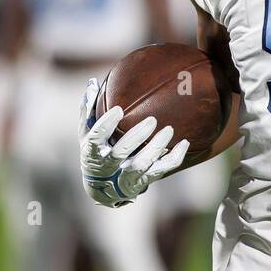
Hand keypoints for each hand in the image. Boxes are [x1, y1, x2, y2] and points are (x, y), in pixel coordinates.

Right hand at [78, 77, 187, 207]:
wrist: (101, 188)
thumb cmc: (95, 151)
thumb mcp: (86, 133)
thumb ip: (88, 109)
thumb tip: (92, 82)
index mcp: (92, 152)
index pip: (96, 138)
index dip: (106, 125)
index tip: (119, 110)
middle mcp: (107, 166)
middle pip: (121, 153)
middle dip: (136, 136)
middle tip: (152, 120)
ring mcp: (124, 176)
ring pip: (142, 165)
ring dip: (156, 147)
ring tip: (169, 130)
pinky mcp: (141, 181)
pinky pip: (160, 170)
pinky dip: (174, 158)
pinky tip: (184, 143)